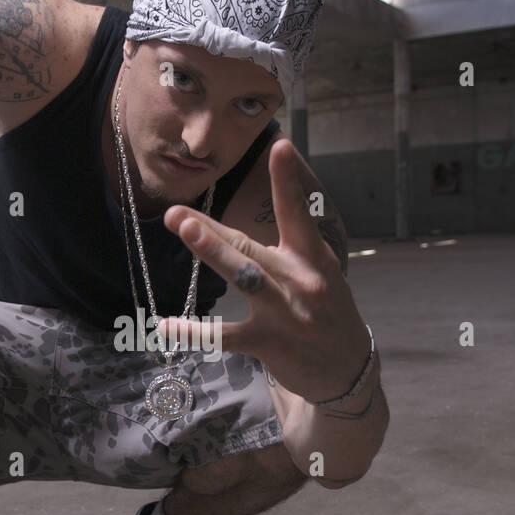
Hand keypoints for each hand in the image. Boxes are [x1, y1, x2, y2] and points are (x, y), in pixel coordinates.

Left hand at [157, 139, 370, 402]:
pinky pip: (226, 336)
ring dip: (212, 252)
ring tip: (184, 230)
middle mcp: (300, 280)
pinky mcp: (270, 343)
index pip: (297, 212)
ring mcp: (285, 312)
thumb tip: (245, 221)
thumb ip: (288, 247)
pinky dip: (195, 332)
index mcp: (311, 257)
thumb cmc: (325, 310)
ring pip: (243, 277)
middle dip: (212, 228)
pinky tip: (166, 326)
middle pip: (249, 246)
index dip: (287, 180)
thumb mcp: (319, 272)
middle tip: (178, 212)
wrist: (347, 368)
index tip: (280, 146)